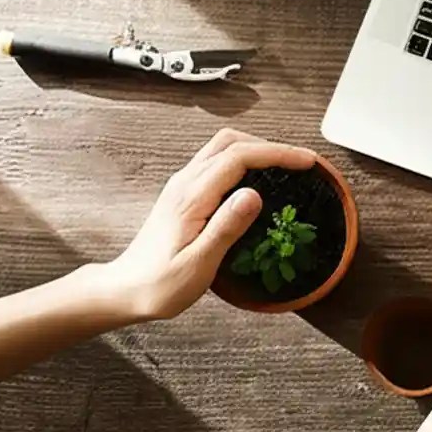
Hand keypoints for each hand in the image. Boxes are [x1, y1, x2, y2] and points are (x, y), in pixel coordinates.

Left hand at [100, 129, 315, 320]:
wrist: (125, 290)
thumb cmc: (161, 285)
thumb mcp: (198, 264)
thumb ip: (226, 227)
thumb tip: (254, 194)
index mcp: (191, 197)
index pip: (239, 157)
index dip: (276, 153)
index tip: (306, 162)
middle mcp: (185, 182)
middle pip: (230, 142)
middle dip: (269, 145)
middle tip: (300, 162)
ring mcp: (182, 185)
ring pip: (222, 147)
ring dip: (255, 149)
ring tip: (284, 166)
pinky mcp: (183, 193)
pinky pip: (216, 162)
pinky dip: (243, 160)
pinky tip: (257, 178)